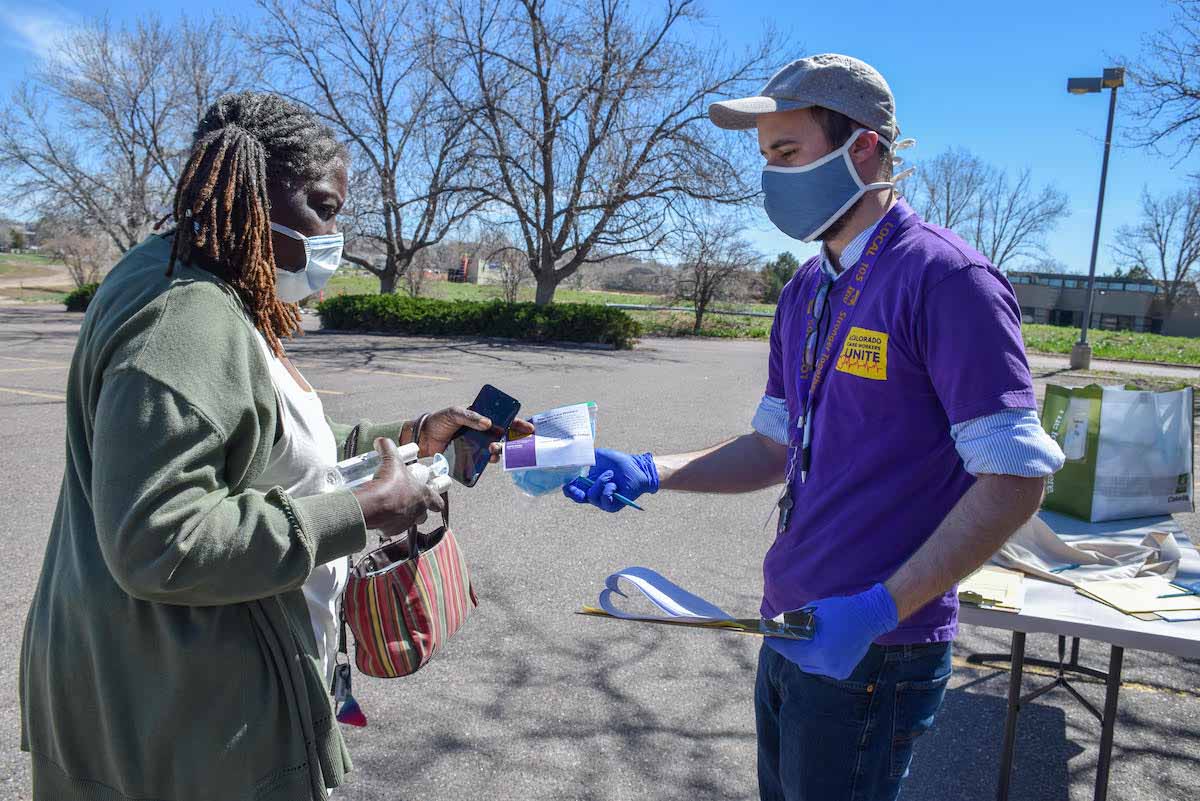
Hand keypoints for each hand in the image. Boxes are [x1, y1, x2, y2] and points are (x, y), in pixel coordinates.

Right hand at [351, 438, 443, 536]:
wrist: (372, 505)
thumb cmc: (388, 484)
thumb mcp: (390, 461)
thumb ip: (388, 448)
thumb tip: (382, 441)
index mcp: (423, 496)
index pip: (438, 502)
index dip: (437, 499)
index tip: (435, 497)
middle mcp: (417, 512)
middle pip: (423, 515)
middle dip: (418, 509)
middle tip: (408, 500)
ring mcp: (405, 523)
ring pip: (408, 522)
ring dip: (403, 516)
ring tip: (393, 507)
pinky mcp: (391, 531)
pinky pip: (392, 528)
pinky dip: (387, 522)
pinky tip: (381, 514)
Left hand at [418, 406, 534, 461]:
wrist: (422, 437)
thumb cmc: (439, 420)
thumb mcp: (454, 413)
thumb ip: (471, 417)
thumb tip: (488, 423)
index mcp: (480, 416)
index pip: (502, 418)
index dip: (516, 423)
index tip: (527, 428)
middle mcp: (481, 431)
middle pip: (502, 435)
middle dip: (512, 439)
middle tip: (514, 442)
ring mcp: (476, 444)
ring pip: (494, 448)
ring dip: (498, 450)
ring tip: (494, 450)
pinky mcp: (469, 456)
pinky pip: (482, 460)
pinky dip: (488, 461)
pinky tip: (489, 460)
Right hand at [563, 448, 657, 512]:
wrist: (636, 467)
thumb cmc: (617, 462)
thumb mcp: (597, 456)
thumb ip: (583, 458)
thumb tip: (570, 458)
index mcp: (586, 483)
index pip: (571, 490)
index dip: (567, 487)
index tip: (568, 480)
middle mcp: (592, 493)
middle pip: (577, 498)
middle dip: (575, 491)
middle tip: (578, 484)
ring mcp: (602, 501)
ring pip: (592, 497)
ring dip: (600, 482)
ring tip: (610, 474)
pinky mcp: (612, 506)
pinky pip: (604, 501)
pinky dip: (608, 490)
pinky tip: (614, 484)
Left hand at [766, 584, 897, 679]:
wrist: (870, 617)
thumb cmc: (840, 610)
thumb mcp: (811, 611)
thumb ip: (791, 622)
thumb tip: (774, 627)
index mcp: (820, 650)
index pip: (790, 650)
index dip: (777, 643)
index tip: (766, 636)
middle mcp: (828, 665)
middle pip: (798, 659)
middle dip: (788, 648)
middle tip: (779, 637)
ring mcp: (837, 671)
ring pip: (808, 665)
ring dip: (801, 655)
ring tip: (797, 641)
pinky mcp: (842, 672)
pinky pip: (820, 667)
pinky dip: (815, 659)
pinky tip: (815, 647)